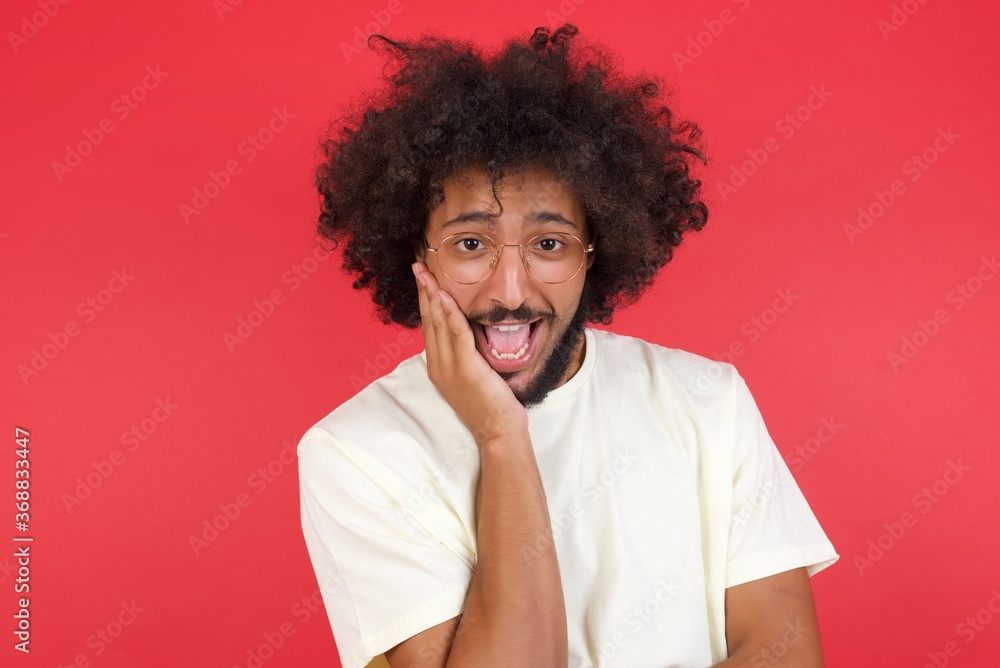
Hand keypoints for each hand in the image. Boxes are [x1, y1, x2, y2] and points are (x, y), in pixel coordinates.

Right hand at [412, 261, 527, 445]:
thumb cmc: (490, 406)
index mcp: (438, 367)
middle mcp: (438, 365)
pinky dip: (450, 312)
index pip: (429, 326)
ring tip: (426, 272)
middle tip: (418, 266)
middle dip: (423, 291)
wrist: (497, 432)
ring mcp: (449, 368)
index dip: (425, 301)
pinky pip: (456, 334)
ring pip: (437, 323)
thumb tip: (469, 333)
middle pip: (428, 320)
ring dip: (431, 295)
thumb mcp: (473, 376)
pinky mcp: (465, 368)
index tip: (423, 279)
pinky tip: (445, 295)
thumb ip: (466, 355)